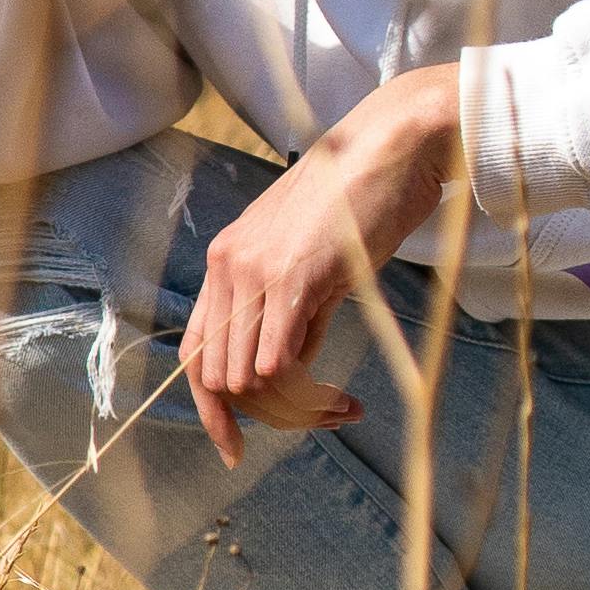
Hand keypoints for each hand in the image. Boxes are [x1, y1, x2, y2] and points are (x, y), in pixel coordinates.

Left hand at [182, 67, 461, 468]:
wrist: (395, 143)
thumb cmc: (366, 195)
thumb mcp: (314, 252)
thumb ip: (292, 303)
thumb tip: (292, 367)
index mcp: (227, 260)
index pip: (195, 354)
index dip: (212, 410)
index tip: (237, 446)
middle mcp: (229, 267)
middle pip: (217, 379)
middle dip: (268, 418)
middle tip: (323, 418)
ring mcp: (257, 272)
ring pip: (246, 381)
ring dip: (293, 413)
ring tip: (339, 410)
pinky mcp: (295, 279)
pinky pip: (279, 365)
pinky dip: (309, 400)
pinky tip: (344, 401)